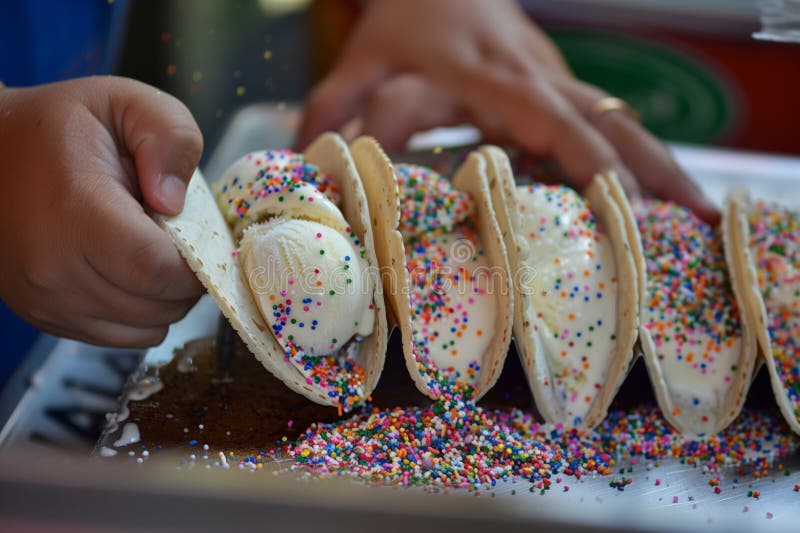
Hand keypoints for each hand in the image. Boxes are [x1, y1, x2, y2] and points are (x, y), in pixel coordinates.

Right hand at [0, 76, 204, 346]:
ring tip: (151, 252)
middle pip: (154, 306)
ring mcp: (42, 298)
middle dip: (186, 281)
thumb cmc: (62, 125)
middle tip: (179, 241)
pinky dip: (140, 313)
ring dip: (165, 299)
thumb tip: (175, 201)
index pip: (155, 270)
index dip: (196, 263)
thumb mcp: (126, 102)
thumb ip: (170, 137)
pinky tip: (129, 272)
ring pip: (143, 329)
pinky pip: (119, 338)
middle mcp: (51, 268)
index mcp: (75, 213)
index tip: (202, 239)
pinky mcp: (42, 315)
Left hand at [297, 0, 718, 222]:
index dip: (555, 152)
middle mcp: (524, 76)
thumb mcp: (362, 58)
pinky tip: (676, 194)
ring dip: (657, 163)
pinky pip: (614, 120)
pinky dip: (647, 156)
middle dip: (629, 169)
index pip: (516, 112)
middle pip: (590, 118)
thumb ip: (335, 108)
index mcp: (472, 72)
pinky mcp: (565, 85)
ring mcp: (553, 78)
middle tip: (669, 221)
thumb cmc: (405, 24)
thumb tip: (315, 168)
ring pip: (615, 117)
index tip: (593, 198)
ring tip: (698, 215)